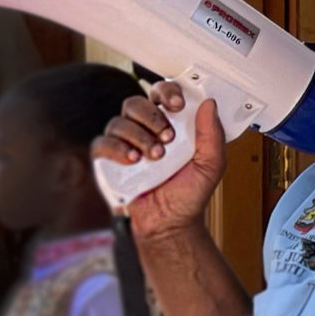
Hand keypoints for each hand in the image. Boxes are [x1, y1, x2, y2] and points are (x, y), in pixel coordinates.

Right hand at [92, 84, 223, 237]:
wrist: (171, 223)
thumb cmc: (189, 193)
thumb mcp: (211, 165)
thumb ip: (212, 135)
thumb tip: (208, 104)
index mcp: (169, 124)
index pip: (161, 94)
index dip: (166, 92)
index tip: (177, 105)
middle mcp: (144, 129)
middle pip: (136, 103)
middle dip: (152, 117)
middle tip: (168, 138)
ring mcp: (125, 143)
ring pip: (119, 122)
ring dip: (139, 136)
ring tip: (155, 157)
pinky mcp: (109, 161)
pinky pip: (102, 143)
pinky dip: (116, 148)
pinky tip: (133, 160)